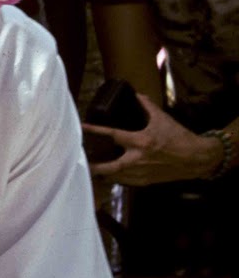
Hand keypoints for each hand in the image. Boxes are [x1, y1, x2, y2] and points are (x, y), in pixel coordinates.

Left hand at [84, 94, 223, 185]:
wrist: (196, 158)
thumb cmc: (179, 137)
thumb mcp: (163, 119)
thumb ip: (147, 106)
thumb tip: (137, 95)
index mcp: (141, 142)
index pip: (113, 135)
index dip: (96, 131)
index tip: (82, 128)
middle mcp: (138, 159)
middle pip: (108, 167)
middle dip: (93, 166)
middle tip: (82, 161)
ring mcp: (141, 173)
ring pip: (114, 177)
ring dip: (103, 173)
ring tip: (92, 167)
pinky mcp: (145, 182)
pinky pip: (124, 182)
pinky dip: (115, 178)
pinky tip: (109, 174)